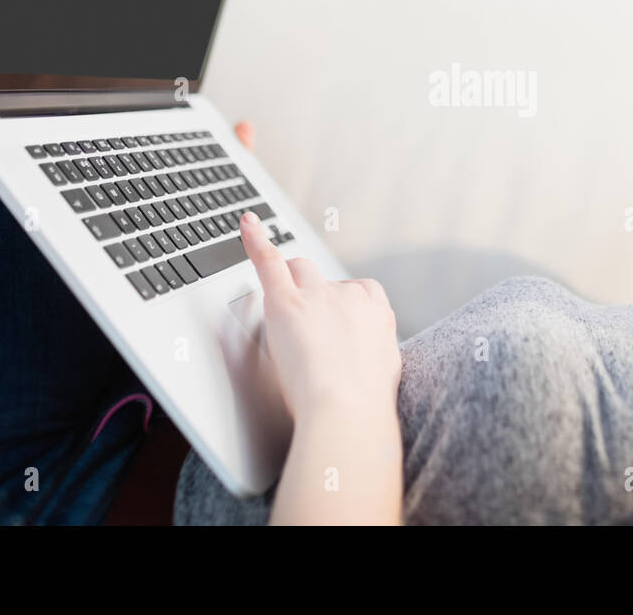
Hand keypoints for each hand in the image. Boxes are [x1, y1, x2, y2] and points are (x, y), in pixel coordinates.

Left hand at [231, 120, 400, 420]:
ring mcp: (317, 296)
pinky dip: (255, 239)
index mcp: (378, 313)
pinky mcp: (286, 302)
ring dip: (290, 281)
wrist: (348, 410)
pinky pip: (268, 261)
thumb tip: (370, 359)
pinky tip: (246, 223)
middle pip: (327, 278)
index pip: (360, 291)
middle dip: (314, 294)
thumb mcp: (385, 373)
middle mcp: (350, 296)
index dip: (343, 305)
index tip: (336, 322)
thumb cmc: (364, 404)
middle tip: (303, 326)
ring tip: (279, 306)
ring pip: (300, 268)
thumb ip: (374, 354)